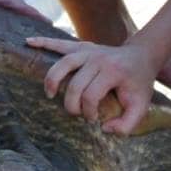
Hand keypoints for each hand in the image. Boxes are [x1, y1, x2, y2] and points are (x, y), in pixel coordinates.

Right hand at [28, 34, 159, 132]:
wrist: (142, 56)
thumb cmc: (139, 84)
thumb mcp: (141, 107)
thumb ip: (127, 125)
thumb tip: (104, 128)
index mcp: (113, 72)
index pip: (91, 94)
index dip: (89, 111)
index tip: (94, 120)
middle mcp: (99, 58)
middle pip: (76, 82)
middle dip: (72, 103)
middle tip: (75, 113)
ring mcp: (89, 50)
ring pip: (65, 62)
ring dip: (53, 79)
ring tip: (49, 94)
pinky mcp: (82, 46)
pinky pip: (60, 43)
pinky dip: (44, 42)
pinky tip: (29, 42)